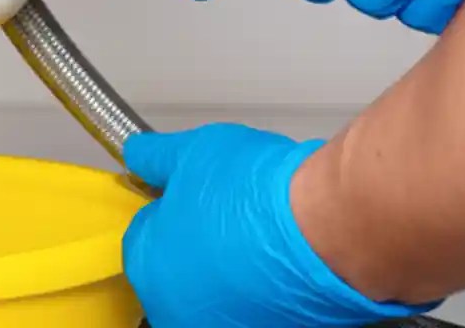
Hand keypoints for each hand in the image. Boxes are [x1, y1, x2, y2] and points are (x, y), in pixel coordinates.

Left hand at [123, 124, 431, 327]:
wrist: (324, 226)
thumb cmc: (254, 195)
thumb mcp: (190, 153)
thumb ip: (155, 157)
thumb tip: (139, 153)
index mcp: (148, 268)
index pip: (144, 236)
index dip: (169, 210)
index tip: (191, 197)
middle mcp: (178, 308)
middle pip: (178, 267)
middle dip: (196, 241)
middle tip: (226, 214)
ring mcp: (225, 324)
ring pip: (219, 288)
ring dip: (230, 265)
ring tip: (256, 234)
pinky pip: (257, 302)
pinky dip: (264, 284)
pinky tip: (279, 258)